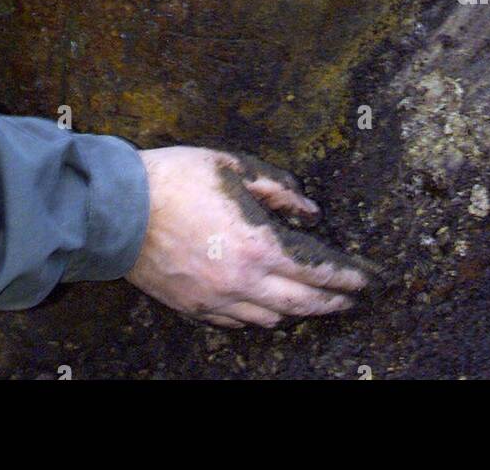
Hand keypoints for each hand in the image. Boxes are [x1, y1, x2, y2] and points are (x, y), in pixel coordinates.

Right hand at [126, 146, 372, 328]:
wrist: (118, 209)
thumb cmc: (176, 179)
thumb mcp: (234, 167)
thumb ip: (278, 188)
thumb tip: (310, 210)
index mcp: (259, 244)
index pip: (319, 269)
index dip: (350, 275)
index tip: (371, 277)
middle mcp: (244, 281)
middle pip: (304, 302)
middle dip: (336, 300)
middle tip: (355, 297)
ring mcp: (218, 300)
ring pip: (274, 318)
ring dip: (301, 310)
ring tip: (317, 302)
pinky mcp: (196, 308)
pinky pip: (240, 323)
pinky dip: (262, 316)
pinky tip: (268, 307)